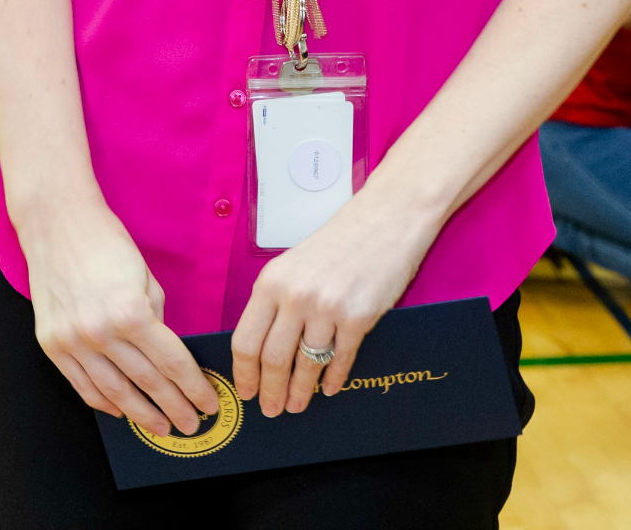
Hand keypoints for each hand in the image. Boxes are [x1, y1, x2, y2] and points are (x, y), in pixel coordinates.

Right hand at [21, 196, 218, 436]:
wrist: (57, 224)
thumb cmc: (106, 243)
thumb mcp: (145, 278)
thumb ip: (156, 318)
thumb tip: (164, 352)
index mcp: (131, 312)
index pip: (171, 362)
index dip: (193, 387)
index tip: (208, 403)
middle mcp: (100, 332)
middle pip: (146, 382)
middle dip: (173, 407)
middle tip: (191, 424)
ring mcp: (72, 342)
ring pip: (114, 392)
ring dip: (141, 414)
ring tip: (161, 428)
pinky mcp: (51, 345)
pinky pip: (81, 385)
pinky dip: (104, 402)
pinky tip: (122, 411)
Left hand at [232, 185, 436, 417]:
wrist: (386, 220)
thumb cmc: (338, 242)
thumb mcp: (292, 265)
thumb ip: (275, 302)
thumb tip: (261, 351)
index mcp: (272, 282)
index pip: (246, 341)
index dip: (244, 374)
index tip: (246, 392)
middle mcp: (296, 296)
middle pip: (273, 360)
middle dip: (270, 392)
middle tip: (272, 410)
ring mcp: (328, 308)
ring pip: (306, 365)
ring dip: (300, 392)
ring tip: (297, 404)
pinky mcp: (359, 317)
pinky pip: (340, 360)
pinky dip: (333, 379)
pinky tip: (328, 388)